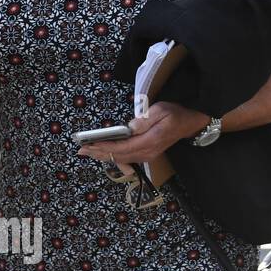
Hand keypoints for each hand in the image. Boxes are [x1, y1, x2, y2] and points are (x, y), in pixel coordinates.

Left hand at [76, 102, 210, 173]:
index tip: (90, 144)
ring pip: (121, 159)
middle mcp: (147, 152)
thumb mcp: (161, 111)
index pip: (122, 147)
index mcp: (150, 141)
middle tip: (81, 150)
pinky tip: (102, 153)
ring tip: (87, 152)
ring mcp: (147, 155)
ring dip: (103, 156)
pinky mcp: (146, 154)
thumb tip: (130, 126)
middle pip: (119, 156)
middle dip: (99, 153)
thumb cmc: (174, 114)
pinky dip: (112, 156)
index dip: (104, 147)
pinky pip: (126, 158)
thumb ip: (146, 119)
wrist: (189, 124)